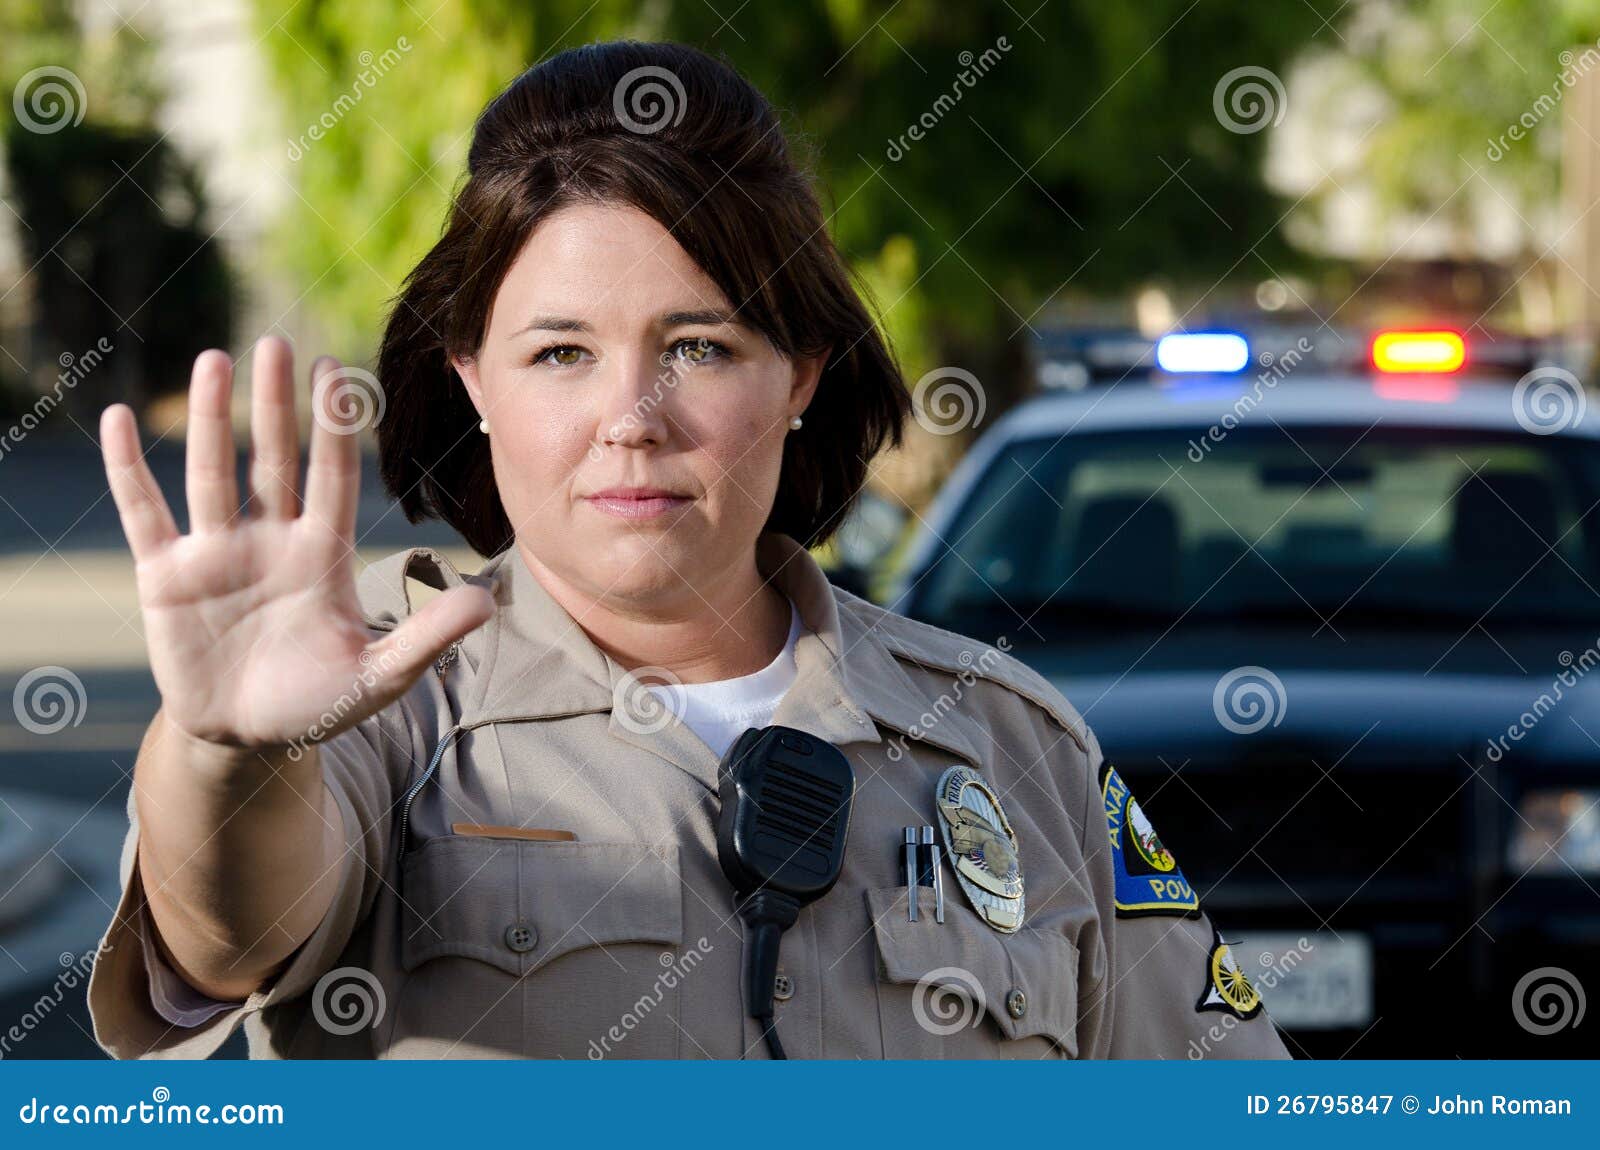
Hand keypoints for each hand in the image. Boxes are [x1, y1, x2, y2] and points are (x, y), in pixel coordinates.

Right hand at [100, 338, 494, 749]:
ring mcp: (215, 553)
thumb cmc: (319, 700)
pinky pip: (144, 513)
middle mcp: (269, 541)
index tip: (337, 372)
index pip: (332, 478)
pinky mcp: (165, 576)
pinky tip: (119, 417)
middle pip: (273, 462)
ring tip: (213, 360)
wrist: (247, 737)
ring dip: (212, 420)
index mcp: (322, 556)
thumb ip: (427, 637)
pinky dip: (128, 469)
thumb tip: (487, 604)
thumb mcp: (379, 675)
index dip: (334, 428)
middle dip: (276, 406)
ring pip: (211, 474)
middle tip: (277, 342)